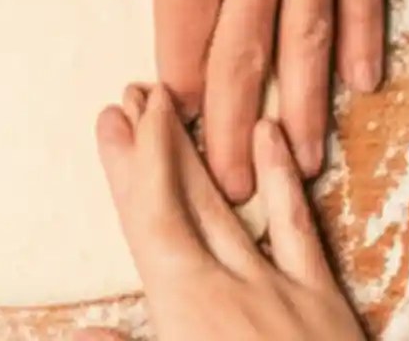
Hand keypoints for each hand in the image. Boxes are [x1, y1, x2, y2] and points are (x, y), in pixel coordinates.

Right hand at [79, 86, 362, 340]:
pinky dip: (282, 180)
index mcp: (186, 310)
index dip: (129, 165)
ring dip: (202, 152)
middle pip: (183, 199)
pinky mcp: (324, 300)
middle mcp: (229, 286)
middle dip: (156, 144)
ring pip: (231, 204)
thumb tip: (83, 330)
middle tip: (134, 92)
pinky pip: (299, 228)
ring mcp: (280, 288)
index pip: (149, 218)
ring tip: (180, 102)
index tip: (115, 117)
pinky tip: (270, 134)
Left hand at [96, 0, 388, 199]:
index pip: (182, 33)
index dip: (178, 91)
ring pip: (307, 39)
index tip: (176, 136)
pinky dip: (360, 39)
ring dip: (304, 105)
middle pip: (245, 55)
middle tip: (239, 185)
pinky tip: (361, 80)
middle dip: (237, 127)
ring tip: (304, 160)